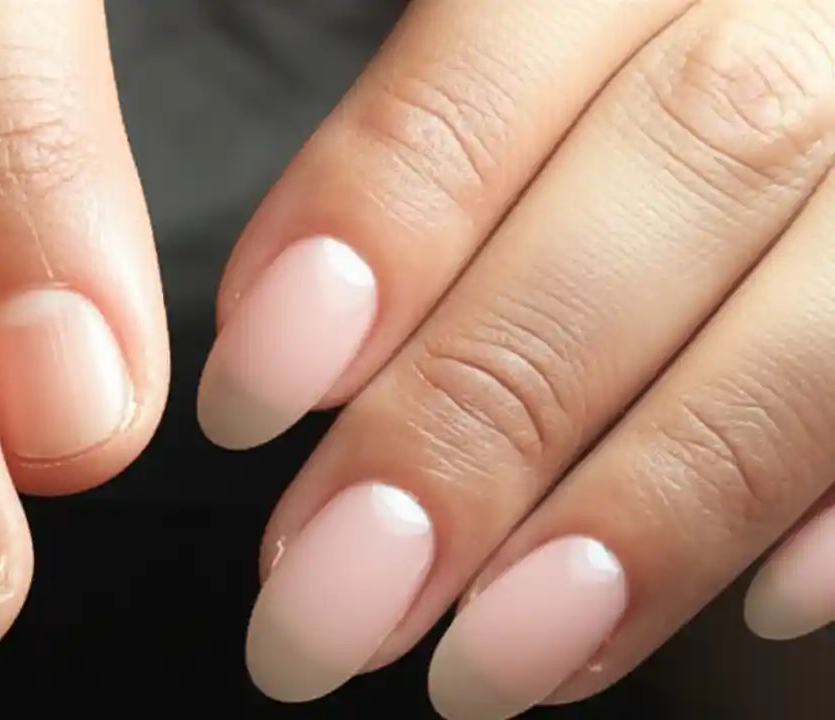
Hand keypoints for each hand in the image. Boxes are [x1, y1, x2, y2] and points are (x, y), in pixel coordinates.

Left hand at [199, 0, 834, 714]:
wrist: (780, 156)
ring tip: (489, 666)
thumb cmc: (606, 157)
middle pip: (679, 173)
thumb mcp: (521, 122)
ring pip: (827, 313)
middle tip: (332, 601)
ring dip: (648, 513)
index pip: (499, 51)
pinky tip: (757, 608)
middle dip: (486, 410)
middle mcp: (801, 17)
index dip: (376, 223)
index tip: (249, 403)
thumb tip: (287, 355)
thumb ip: (427, 193)